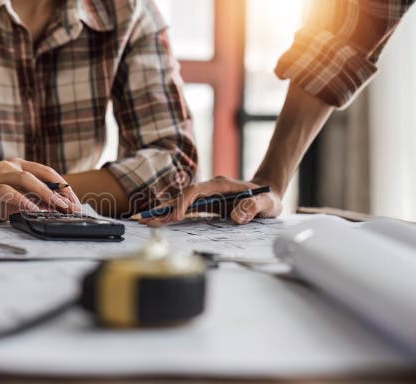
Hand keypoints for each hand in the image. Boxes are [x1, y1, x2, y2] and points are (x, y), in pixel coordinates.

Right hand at [0, 158, 81, 223]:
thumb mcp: (17, 202)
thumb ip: (35, 202)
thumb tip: (58, 209)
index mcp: (19, 166)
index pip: (48, 173)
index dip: (64, 187)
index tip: (75, 203)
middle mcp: (10, 165)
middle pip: (42, 173)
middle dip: (60, 190)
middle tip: (72, 206)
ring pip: (27, 179)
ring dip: (46, 193)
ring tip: (58, 206)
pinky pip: (9, 192)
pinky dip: (24, 201)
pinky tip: (34, 210)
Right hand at [139, 176, 282, 225]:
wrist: (268, 194)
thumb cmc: (267, 198)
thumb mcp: (266, 203)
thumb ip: (253, 206)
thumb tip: (236, 216)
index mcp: (221, 185)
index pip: (196, 191)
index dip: (184, 202)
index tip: (177, 216)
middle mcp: (210, 189)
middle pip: (182, 196)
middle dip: (165, 208)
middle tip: (148, 219)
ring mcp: (207, 197)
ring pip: (181, 203)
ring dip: (165, 212)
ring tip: (147, 222)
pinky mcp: (207, 205)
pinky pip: (186, 210)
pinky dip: (173, 216)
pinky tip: (161, 222)